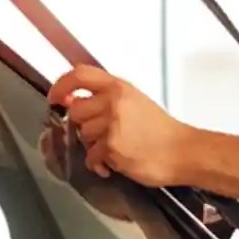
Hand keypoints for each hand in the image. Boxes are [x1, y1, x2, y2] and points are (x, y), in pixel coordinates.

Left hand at [47, 64, 195, 187]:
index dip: (61, 85)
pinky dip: (100, 164)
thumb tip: (73, 101)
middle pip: (76, 109)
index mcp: (120, 87)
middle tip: (99, 132)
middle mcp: (114, 102)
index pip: (80, 74)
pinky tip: (114, 163)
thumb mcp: (136, 102)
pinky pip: (91, 157)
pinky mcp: (112, 147)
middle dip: (82, 125)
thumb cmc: (163, 130)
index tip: (55, 97)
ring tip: (114, 148)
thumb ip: (107, 98)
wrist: (183, 151)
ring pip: (82, 134)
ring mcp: (112, 124)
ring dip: (94, 145)